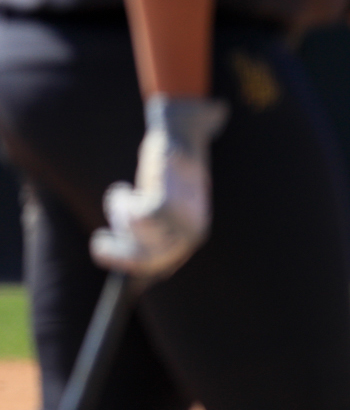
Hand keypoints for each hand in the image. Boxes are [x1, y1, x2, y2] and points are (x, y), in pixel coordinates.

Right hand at [90, 95, 227, 278]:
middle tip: (98, 243)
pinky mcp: (167, 202)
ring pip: (138, 238)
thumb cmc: (169, 174)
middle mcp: (191, 234)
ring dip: (119, 219)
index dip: (135, 270)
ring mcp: (181, 220)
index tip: (112, 265)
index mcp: (192, 237)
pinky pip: (135, 218)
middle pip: (148, 260)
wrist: (181, 139)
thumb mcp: (166, 206)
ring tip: (118, 199)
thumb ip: (154, 229)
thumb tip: (128, 254)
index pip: (162, 266)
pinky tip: (121, 189)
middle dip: (118, 256)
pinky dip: (120, 204)